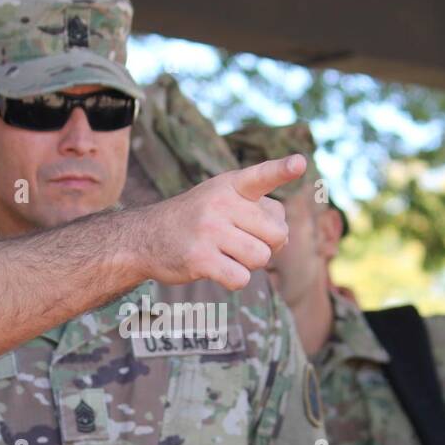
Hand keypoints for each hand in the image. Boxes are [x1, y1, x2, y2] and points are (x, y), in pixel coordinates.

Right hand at [134, 154, 302, 289]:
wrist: (145, 238)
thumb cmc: (196, 221)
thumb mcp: (223, 202)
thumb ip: (260, 213)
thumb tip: (283, 239)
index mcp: (231, 185)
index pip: (262, 176)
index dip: (282, 170)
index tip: (300, 163)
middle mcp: (220, 203)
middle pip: (277, 234)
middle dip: (268, 246)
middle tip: (242, 242)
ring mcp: (209, 230)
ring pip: (260, 258)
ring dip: (249, 264)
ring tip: (226, 254)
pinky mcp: (200, 257)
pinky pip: (241, 278)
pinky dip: (235, 280)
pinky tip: (217, 269)